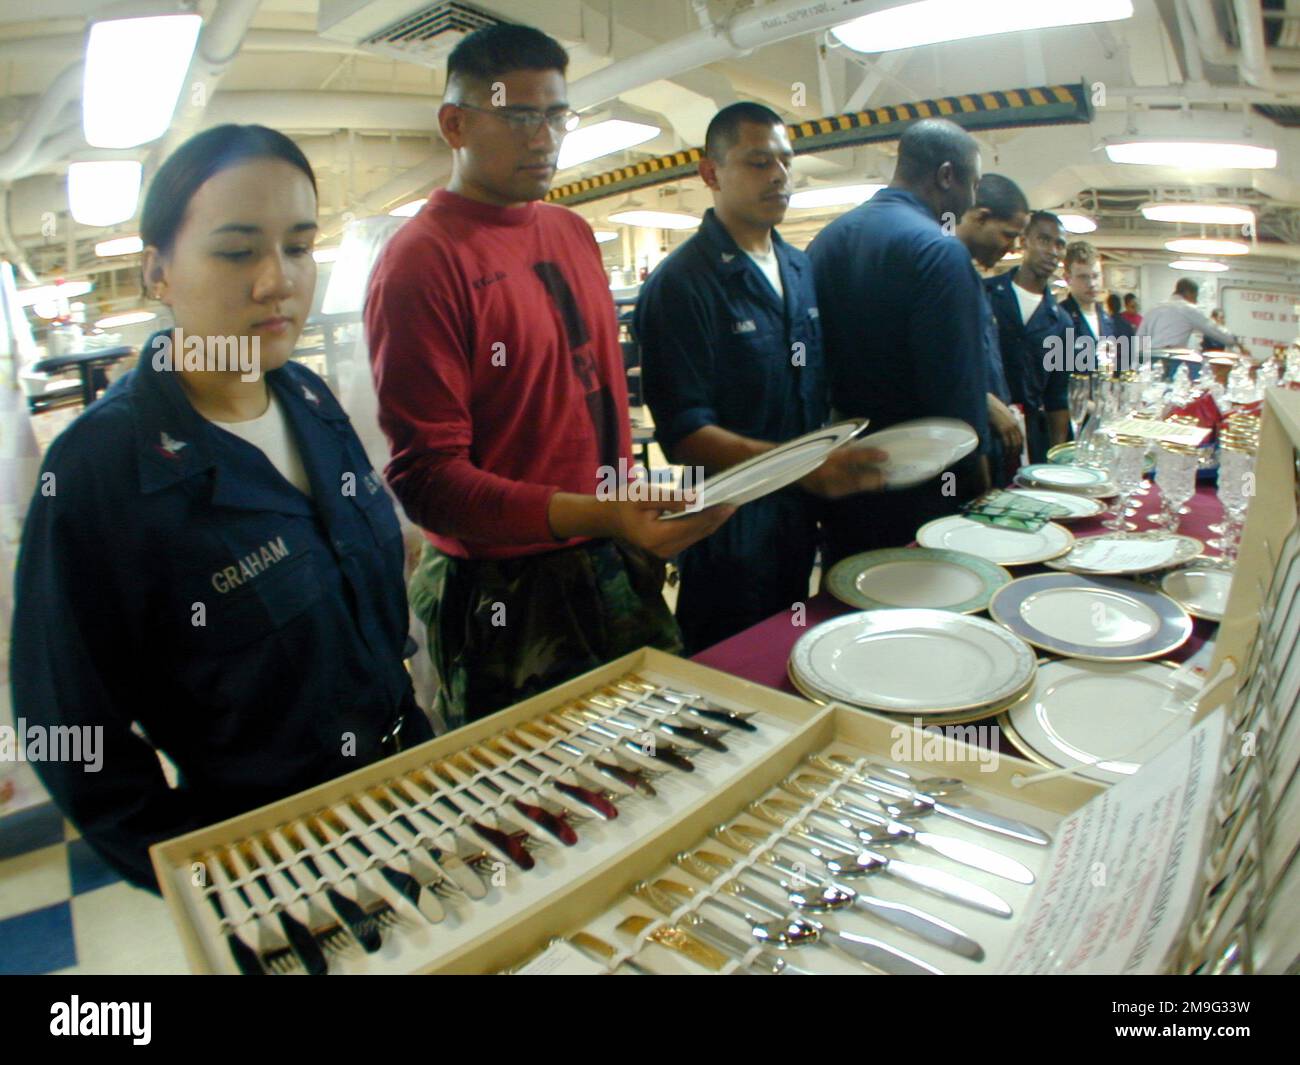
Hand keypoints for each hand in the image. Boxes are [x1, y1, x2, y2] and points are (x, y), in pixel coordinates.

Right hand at [605, 496, 735, 558]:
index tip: (730, 502)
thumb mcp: (645, 495)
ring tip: (728, 505)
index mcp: (656, 536)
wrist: (608, 518)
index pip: (693, 524)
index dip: (713, 514)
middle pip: (699, 532)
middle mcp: (664, 549)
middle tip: (735, 501)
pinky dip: (702, 525)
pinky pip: (691, 536)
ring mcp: (666, 552)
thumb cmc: (623, 502)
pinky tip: (712, 512)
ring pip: (697, 536)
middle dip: (717, 518)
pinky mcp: (668, 550)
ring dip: (712, 522)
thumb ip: (672, 498)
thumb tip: (698, 499)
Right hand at [799, 446, 888, 497]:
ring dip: (870, 484)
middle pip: (858, 478)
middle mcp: (828, 473)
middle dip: (875, 477)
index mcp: (828, 456)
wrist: (789, 464)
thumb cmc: (813, 448)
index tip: (886, 456)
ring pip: (855, 487)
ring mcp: (827, 486)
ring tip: (882, 480)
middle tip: (889, 474)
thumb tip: (867, 448)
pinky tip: (867, 484)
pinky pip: (848, 490)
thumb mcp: (830, 442)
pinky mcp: (828, 493)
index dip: (871, 456)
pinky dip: (858, 487)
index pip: (854, 456)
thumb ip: (848, 446)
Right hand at [987, 394, 1022, 452]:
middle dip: (1017, 450)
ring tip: (1009, 458)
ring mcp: (1008, 427)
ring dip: (1012, 452)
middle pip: (1018, 441)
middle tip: (1015, 457)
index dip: (1021, 445)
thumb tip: (1000, 435)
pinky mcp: (1002, 429)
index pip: (1021, 436)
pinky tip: (1004, 453)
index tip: (1020, 451)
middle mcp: (1014, 425)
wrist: (987, 403)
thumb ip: (1003, 424)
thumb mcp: (1001, 415)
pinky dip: (1006, 449)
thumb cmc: (991, 408)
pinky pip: (1006, 442)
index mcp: (1014, 421)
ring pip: (1014, 443)